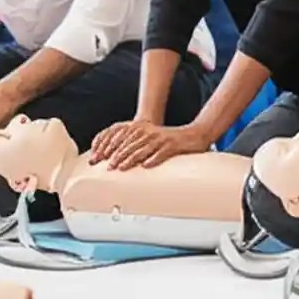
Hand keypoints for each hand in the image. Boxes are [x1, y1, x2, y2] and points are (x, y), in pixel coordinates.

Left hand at [88, 120, 208, 169]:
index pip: (124, 139)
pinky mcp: (172, 145)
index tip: (104, 159)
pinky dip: (153, 159)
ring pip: (143, 149)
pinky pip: (161, 153)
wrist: (195, 135)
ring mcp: (161, 139)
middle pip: (131, 145)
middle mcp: (151, 133)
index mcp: (144, 130)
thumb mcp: (153, 140)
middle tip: (110, 167)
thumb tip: (123, 159)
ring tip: (123, 167)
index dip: (113, 149)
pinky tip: (146, 165)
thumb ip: (139, 146)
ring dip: (131, 159)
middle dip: (119, 156)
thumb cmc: (172, 141)